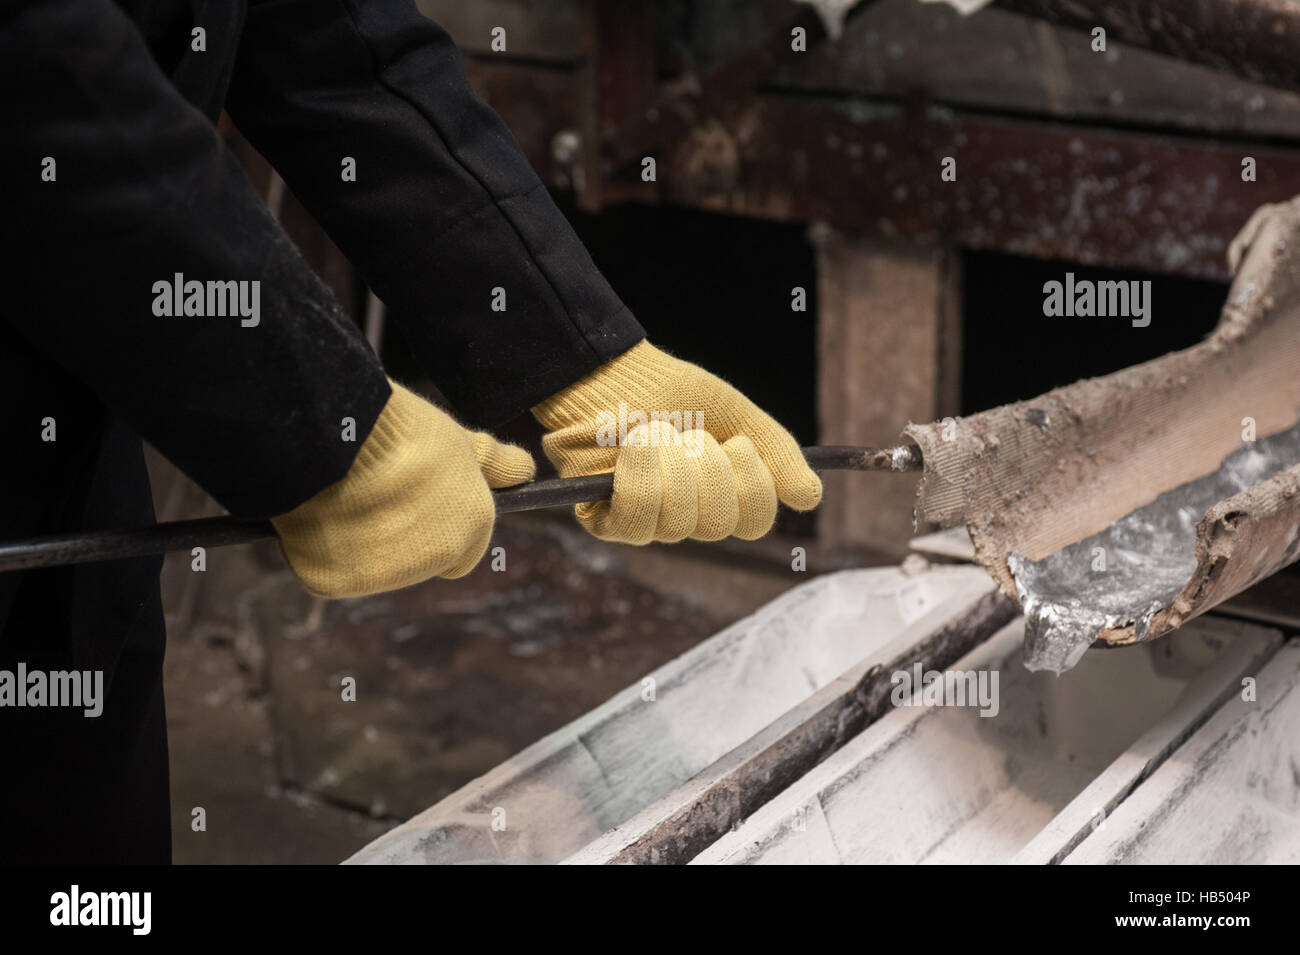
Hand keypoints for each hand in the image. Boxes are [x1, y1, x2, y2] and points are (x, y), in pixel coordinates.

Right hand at [273, 380, 534, 596]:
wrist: (340, 434)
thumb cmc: (400, 428)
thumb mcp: (456, 440)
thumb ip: (492, 462)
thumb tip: (525, 470)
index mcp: (471, 527)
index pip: (464, 551)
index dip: (441, 527)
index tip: (416, 501)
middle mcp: (435, 559)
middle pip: (417, 561)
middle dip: (400, 538)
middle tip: (374, 492)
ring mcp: (385, 575)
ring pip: (372, 568)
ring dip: (360, 542)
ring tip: (344, 492)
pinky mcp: (335, 580)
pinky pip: (326, 568)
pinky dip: (319, 546)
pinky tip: (316, 510)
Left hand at [532, 341, 820, 543]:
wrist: (611, 372)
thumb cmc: (670, 394)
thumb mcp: (735, 414)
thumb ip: (776, 452)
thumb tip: (811, 498)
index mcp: (721, 497)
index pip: (754, 522)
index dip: (753, 485)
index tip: (739, 443)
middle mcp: (686, 519)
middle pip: (719, 524)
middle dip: (708, 468)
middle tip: (692, 434)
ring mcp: (647, 524)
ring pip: (680, 521)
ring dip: (672, 464)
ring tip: (655, 432)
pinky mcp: (607, 521)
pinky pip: (637, 519)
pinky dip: (642, 475)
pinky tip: (635, 445)